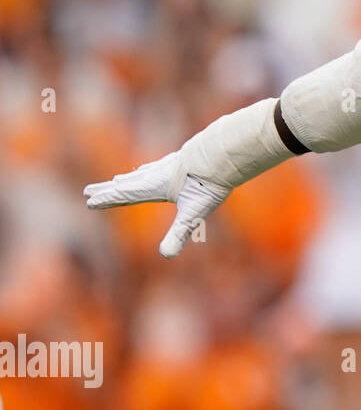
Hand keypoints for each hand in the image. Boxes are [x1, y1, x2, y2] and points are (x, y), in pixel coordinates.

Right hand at [84, 151, 230, 257]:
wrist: (223, 154)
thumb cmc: (206, 184)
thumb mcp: (193, 214)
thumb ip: (179, 233)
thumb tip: (166, 255)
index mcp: (154, 187)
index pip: (124, 195)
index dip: (107, 199)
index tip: (89, 202)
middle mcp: (156, 175)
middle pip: (126, 184)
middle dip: (107, 190)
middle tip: (87, 191)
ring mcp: (167, 166)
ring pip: (140, 174)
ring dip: (125, 179)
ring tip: (115, 180)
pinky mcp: (180, 160)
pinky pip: (155, 167)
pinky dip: (145, 170)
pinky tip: (148, 169)